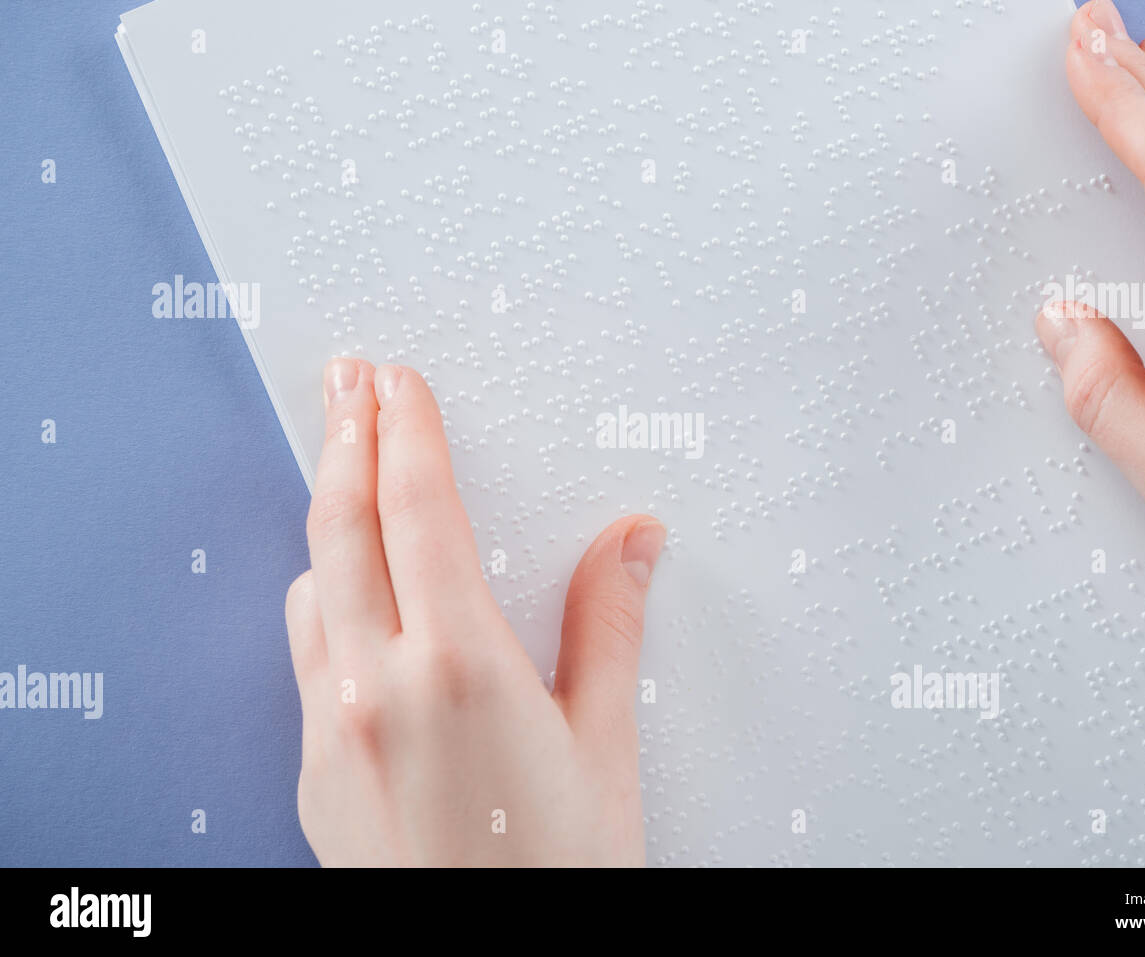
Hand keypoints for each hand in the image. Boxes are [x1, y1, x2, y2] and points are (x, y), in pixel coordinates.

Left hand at [284, 359, 664, 864]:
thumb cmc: (557, 876)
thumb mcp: (604, 748)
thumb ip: (608, 627)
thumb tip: (631, 541)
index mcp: (461, 664)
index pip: (415, 506)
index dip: (403, 428)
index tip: (397, 379)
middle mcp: (379, 684)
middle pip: (339, 524)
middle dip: (342, 435)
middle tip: (345, 379)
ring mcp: (334, 728)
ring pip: (308, 585)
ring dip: (325, 516)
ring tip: (345, 471)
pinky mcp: (316, 769)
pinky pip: (304, 653)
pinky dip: (321, 596)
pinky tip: (346, 595)